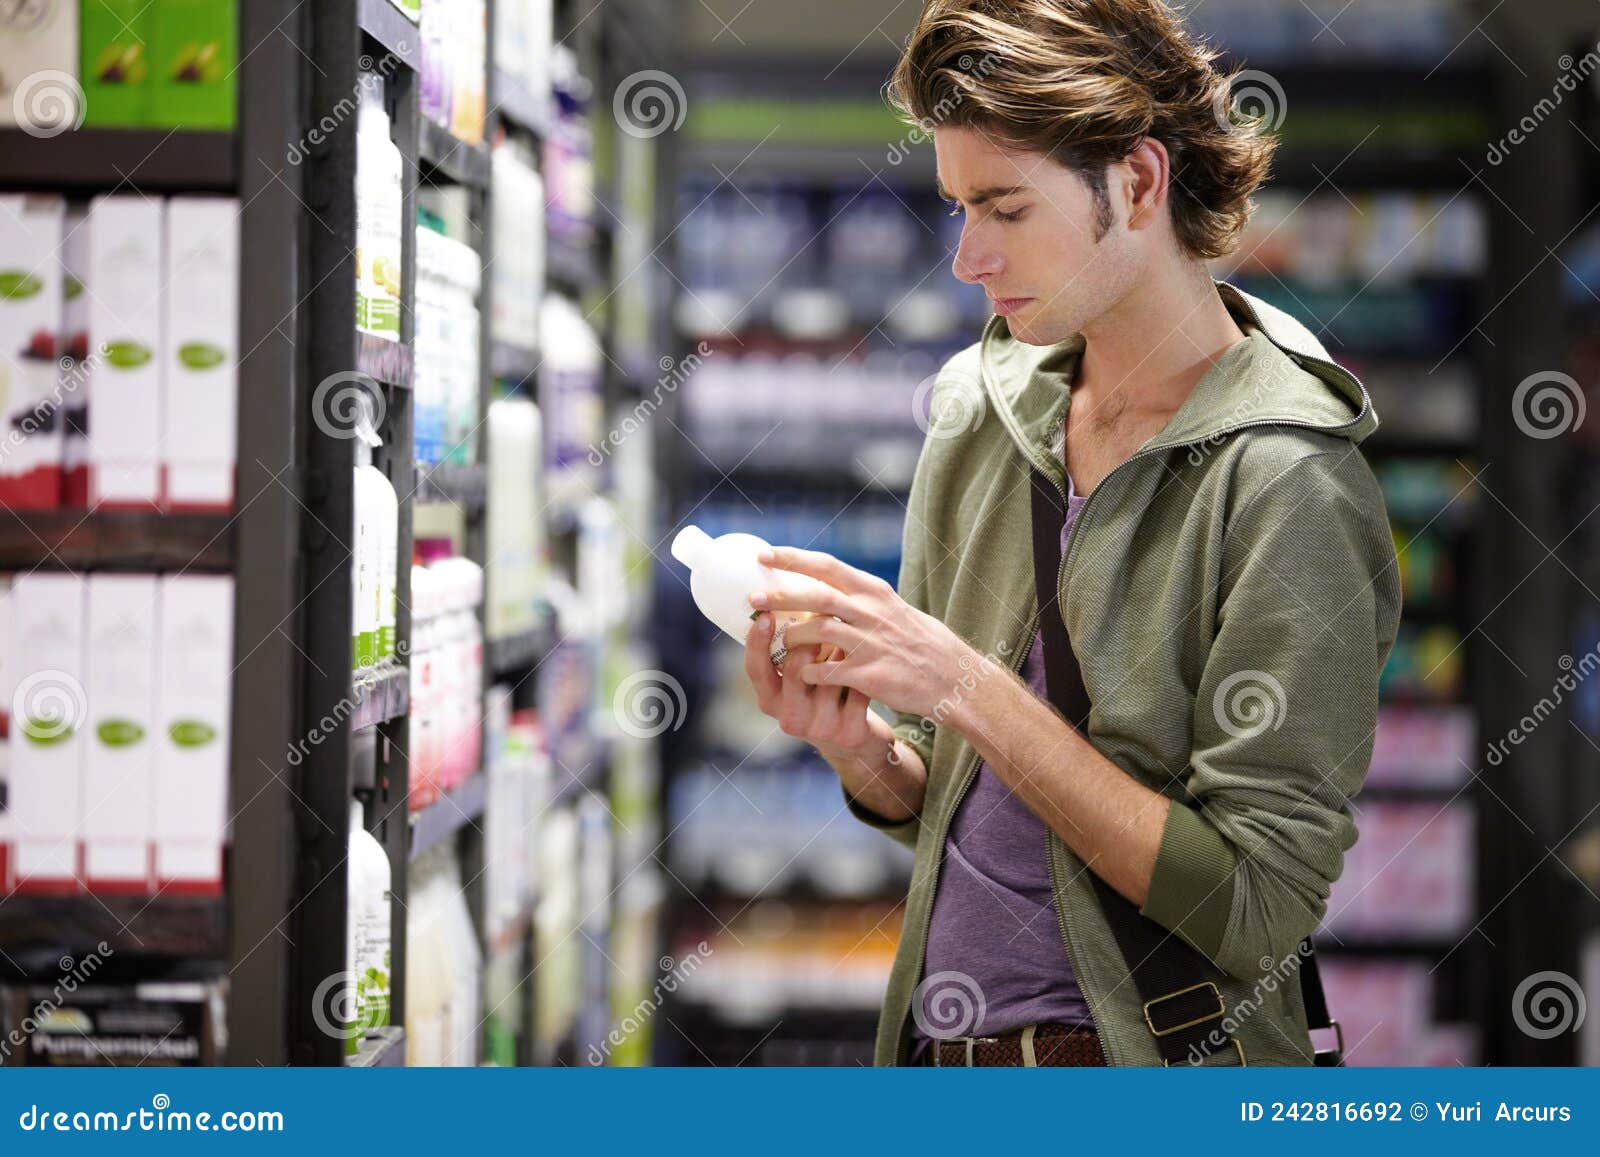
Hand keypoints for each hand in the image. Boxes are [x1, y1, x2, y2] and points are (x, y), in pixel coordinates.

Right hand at [742, 610, 881, 760]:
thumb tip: (780, 596)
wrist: (854, 740)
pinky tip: (871, 657)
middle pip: (794, 668)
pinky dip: (864, 667)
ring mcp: (820, 728)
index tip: (765, 612)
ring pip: (830, 675)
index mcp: (770, 700)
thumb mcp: (797, 680)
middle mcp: (790, 717)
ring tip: (850, 631)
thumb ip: (786, 652)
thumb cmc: (822, 695)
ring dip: (841, 648)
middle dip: (810, 636)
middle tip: (824, 610)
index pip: (755, 668)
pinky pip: (858, 688)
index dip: (757, 641)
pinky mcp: (849, 733)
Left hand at [749, 546, 975, 720]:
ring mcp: (871, 643)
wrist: (953, 678)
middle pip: (815, 595)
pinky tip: (802, 675)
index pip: (827, 566)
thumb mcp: (892, 609)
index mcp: (874, 592)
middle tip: (752, 597)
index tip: (763, 554)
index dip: (792, 559)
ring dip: (792, 636)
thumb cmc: (919, 643)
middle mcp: (871, 612)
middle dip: (779, 595)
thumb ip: (858, 599)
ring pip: (818, 631)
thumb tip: (821, 587)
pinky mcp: (871, 674)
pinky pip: (828, 671)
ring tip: (778, 642)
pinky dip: (810, 672)